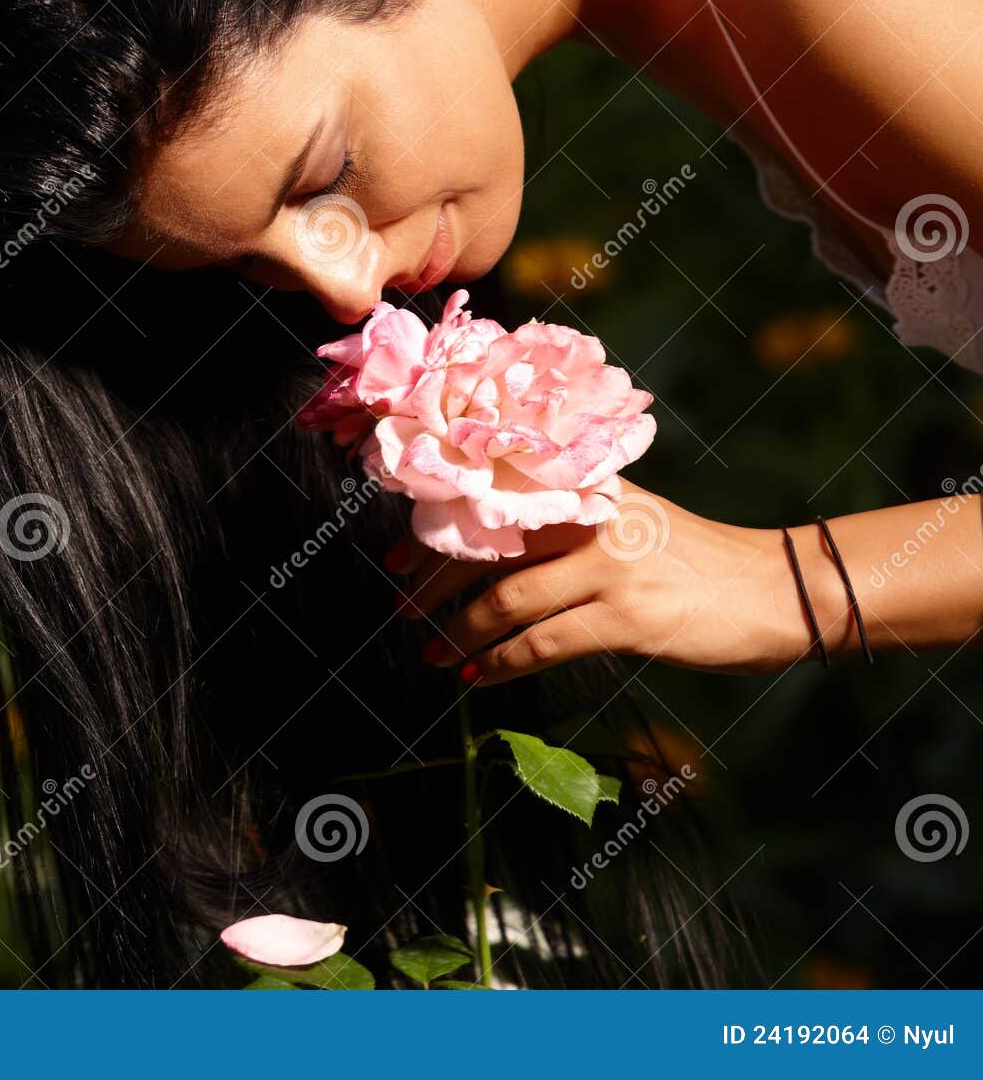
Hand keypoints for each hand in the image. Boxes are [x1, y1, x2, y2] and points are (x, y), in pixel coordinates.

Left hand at [388, 481, 828, 684]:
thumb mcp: (631, 518)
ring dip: (458, 634)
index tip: (392, 554)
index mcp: (585, 488)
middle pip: (485, 546)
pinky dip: (501, 664)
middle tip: (400, 610)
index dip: (433, 529)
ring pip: (504, 600)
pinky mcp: (626, 617)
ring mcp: (608, 568)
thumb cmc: (696, 559)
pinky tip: (480, 678)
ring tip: (434, 655)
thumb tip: (492, 547)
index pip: (489, 499)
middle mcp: (590, 519)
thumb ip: (571, 520)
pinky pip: (543, 644)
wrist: (777, 588)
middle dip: (430, 583)